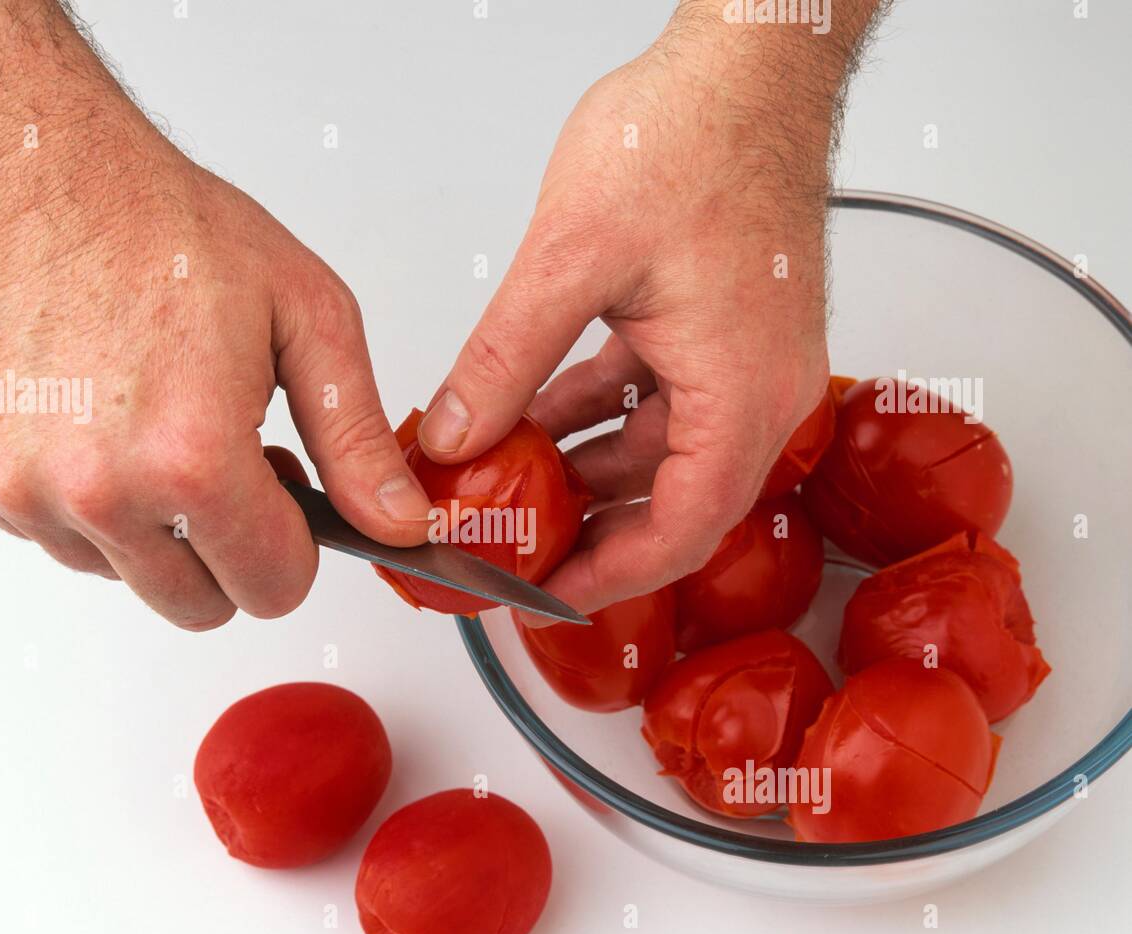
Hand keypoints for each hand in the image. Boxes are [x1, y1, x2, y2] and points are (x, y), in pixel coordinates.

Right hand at [0, 3, 432, 630]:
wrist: (40, 178)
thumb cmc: (169, 230)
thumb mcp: (308, 320)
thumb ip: (358, 442)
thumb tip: (398, 524)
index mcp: (191, 458)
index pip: (269, 589)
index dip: (294, 552)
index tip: (288, 510)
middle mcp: (99, 490)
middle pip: (197, 605)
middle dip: (229, 552)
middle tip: (228, 465)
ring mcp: (25, 490)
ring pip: (127, 575)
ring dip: (156, 529)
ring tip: (161, 430)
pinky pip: (59, 539)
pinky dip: (91, 505)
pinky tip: (102, 425)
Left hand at [417, 3, 878, 616]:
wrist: (749, 61)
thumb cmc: (694, 134)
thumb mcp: (571, 258)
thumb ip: (502, 361)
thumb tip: (451, 436)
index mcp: (742, 393)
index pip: (680, 531)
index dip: (608, 575)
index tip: (544, 594)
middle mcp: (759, 393)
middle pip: (672, 504)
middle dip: (588, 530)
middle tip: (512, 547)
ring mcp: (745, 364)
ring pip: (659, 453)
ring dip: (585, 470)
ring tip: (506, 483)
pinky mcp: (722, 333)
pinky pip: (657, 401)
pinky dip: (598, 415)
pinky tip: (538, 416)